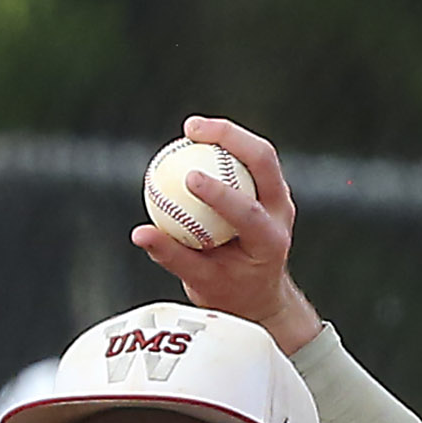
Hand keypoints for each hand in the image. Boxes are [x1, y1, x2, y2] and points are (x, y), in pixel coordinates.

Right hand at [131, 115, 321, 356]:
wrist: (260, 294)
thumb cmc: (229, 292)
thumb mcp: (201, 282)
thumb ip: (173, 256)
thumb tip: (140, 234)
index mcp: (269, 242)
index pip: (248, 211)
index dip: (219, 192)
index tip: (189, 178)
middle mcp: (281, 214)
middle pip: (263, 160)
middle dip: (229, 137)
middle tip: (191, 130)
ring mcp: (279, 196)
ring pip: (259, 152)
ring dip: (226, 133)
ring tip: (191, 128)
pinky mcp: (270, 187)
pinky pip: (247, 157)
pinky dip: (223, 145)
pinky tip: (196, 139)